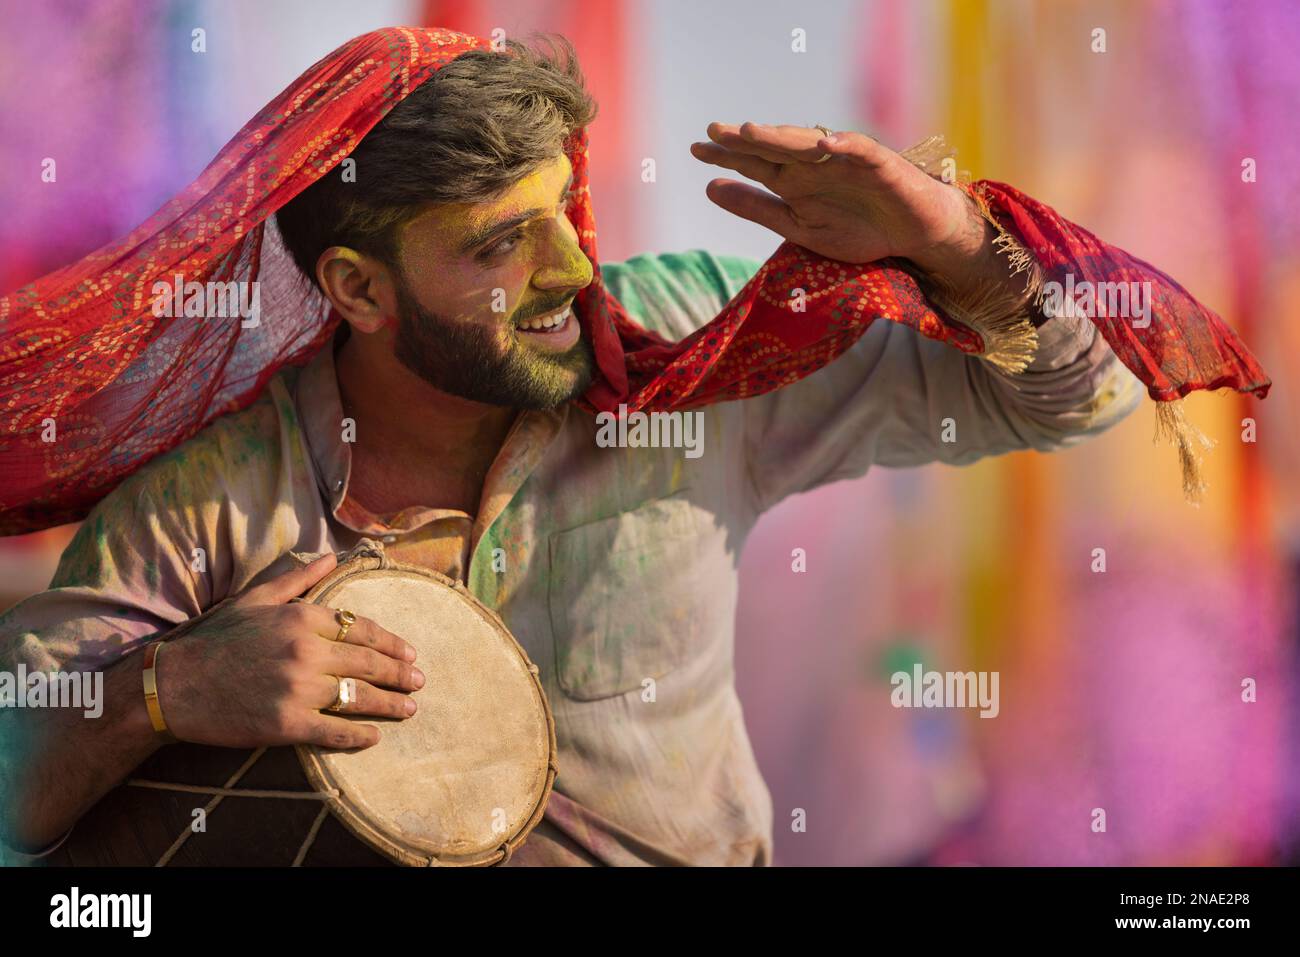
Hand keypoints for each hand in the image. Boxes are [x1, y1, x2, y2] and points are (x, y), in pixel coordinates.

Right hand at [156, 553, 423, 750]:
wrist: (172, 686)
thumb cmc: (214, 639)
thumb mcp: (256, 598)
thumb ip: (299, 579)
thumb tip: (333, 557)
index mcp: (303, 618)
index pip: (363, 628)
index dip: (391, 642)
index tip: (409, 652)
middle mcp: (307, 651)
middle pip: (369, 663)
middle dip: (400, 673)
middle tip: (420, 680)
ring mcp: (299, 689)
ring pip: (359, 697)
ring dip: (391, 704)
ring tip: (411, 708)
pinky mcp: (287, 725)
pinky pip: (335, 731)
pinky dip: (359, 736)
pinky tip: (375, 738)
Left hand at [688, 122, 984, 268]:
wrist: (912, 235)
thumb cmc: (858, 229)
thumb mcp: (798, 227)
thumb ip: (757, 208)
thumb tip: (710, 188)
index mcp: (794, 181)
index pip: (754, 163)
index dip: (727, 156)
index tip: (695, 150)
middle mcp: (814, 165)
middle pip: (775, 148)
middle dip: (746, 139)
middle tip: (714, 131)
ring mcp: (845, 161)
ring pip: (809, 144)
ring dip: (781, 137)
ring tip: (752, 132)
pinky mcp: (879, 164)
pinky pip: (860, 150)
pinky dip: (842, 146)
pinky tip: (822, 144)